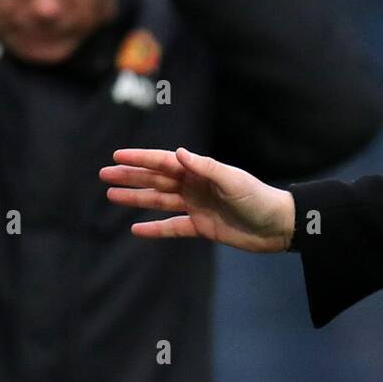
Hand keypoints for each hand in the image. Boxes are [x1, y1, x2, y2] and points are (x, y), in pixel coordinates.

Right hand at [101, 147, 294, 253]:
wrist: (278, 226)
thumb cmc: (259, 199)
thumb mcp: (233, 181)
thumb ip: (206, 167)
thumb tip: (179, 153)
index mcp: (201, 171)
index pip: (165, 162)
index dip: (141, 159)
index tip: (117, 156)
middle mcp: (195, 186)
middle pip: (156, 180)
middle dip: (130, 176)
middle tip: (104, 174)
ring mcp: (196, 206)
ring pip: (159, 201)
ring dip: (136, 198)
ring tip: (111, 195)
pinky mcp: (201, 227)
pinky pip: (172, 227)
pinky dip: (154, 228)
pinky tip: (135, 229)